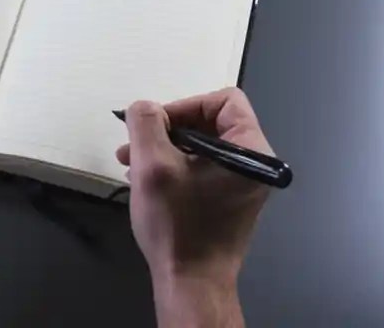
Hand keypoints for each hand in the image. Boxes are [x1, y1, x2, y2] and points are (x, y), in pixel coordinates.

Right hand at [117, 88, 272, 326]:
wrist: (191, 281)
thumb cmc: (176, 223)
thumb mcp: (153, 165)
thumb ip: (146, 123)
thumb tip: (145, 108)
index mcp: (251, 151)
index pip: (223, 101)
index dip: (184, 106)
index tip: (153, 126)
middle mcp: (254, 164)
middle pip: (210, 122)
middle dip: (167, 129)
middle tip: (133, 145)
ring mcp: (242, 184)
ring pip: (201, 146)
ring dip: (164, 149)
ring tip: (129, 164)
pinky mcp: (228, 200)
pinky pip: (201, 168)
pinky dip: (173, 167)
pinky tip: (145, 181)